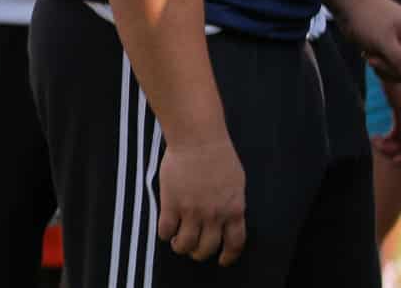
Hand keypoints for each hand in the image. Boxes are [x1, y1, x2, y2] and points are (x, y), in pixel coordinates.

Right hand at [156, 136, 246, 263]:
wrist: (197, 139)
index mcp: (233, 210)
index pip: (234, 244)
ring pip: (186, 244)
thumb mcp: (236, 184)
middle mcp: (214, 216)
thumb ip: (232, 204)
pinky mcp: (172, 204)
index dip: (228, 256)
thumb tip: (228, 218)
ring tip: (177, 243)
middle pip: (207, 248)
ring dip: (181, 247)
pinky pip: (166, 230)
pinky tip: (165, 230)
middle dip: (199, 253)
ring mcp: (192, 211)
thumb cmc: (217, 154)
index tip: (222, 260)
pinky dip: (165, 234)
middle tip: (193, 249)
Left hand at [345, 0, 400, 91]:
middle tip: (372, 61)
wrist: (349, 3)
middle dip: (393, 70)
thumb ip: (400, 61)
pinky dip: (380, 65)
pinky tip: (368, 54)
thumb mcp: (383, 41)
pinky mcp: (393, 50)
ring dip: (384, 68)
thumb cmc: (367, 17)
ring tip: (369, 55)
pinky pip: (392, 68)